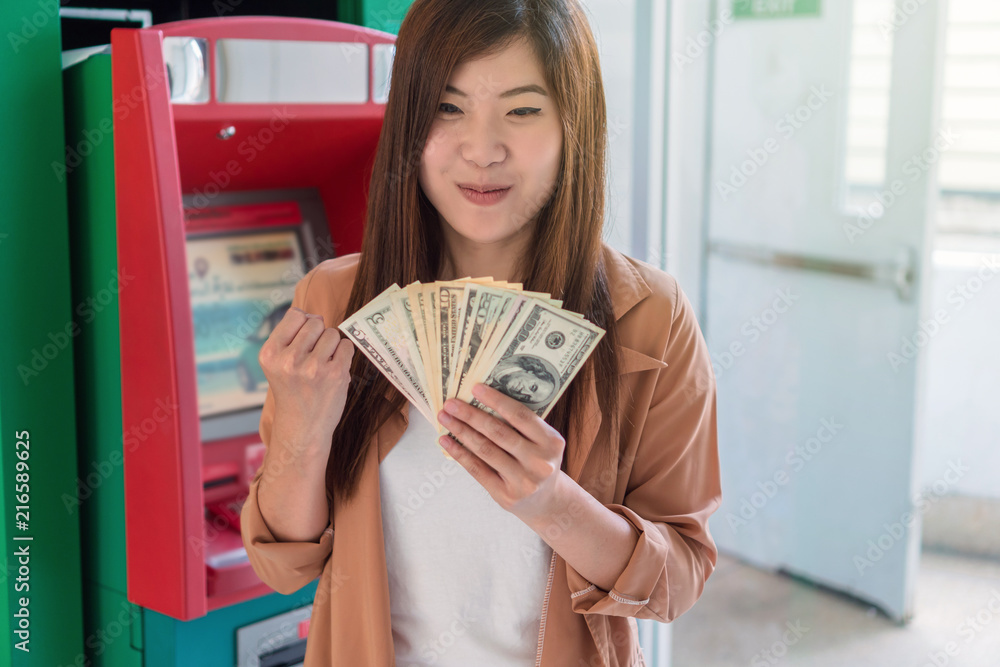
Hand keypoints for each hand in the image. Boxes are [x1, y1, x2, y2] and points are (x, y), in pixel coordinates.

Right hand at [258, 306, 354, 450]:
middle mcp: (289, 360)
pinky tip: (334, 370)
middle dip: (318, 335)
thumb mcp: (278, 364)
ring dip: (332, 346)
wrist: (302, 428)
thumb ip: (291, 336)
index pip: (295, 315)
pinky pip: (347, 346)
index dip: (303, 325)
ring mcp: (313, 368)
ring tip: (322, 366)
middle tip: (313, 358)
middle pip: (315, 322)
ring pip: (332, 334)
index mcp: (270, 354)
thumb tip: (313, 315)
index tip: (302, 343)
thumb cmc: (292, 392)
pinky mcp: (336, 375)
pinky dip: (344, 355)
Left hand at [436, 383, 565, 519]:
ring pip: (485, 450)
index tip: (475, 388)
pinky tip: (446, 442)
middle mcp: (540, 462)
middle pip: (498, 432)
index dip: (496, 400)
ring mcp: (523, 481)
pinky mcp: (506, 495)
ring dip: (461, 431)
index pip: (520, 416)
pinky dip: (459, 454)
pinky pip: (477, 470)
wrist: (547, 502)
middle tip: (450, 403)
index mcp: (551, 442)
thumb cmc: (539, 462)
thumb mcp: (542, 442)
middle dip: (471, 415)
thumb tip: (480, 401)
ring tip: (444, 418)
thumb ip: (521, 425)